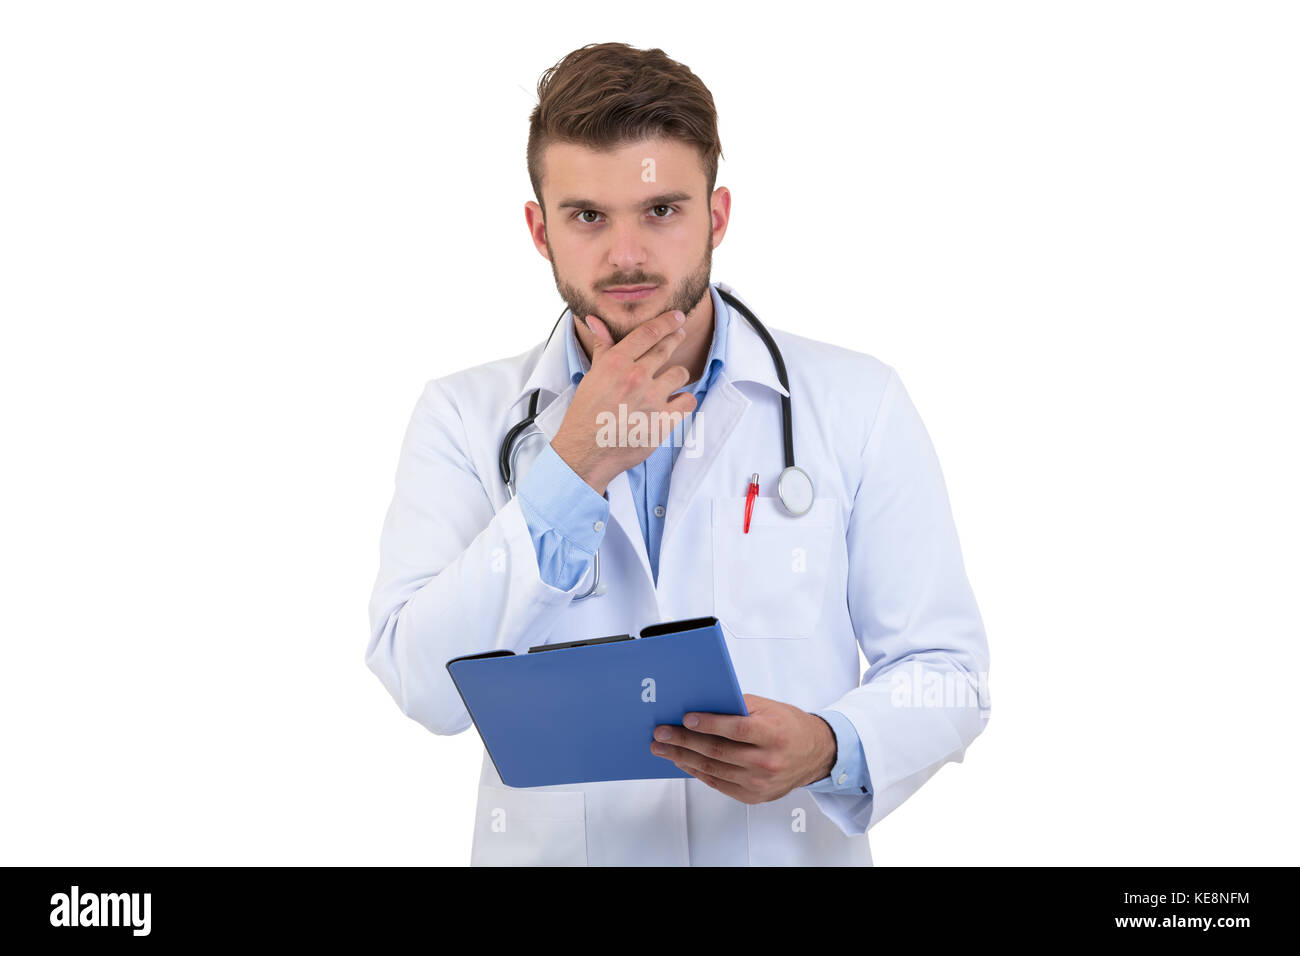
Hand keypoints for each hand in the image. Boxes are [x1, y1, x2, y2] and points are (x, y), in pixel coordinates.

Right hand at [551, 310, 697, 494]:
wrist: (586, 452)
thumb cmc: (586, 414)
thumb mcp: (592, 376)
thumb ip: (602, 347)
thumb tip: (594, 319)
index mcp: (616, 363)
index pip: (648, 333)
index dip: (667, 322)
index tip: (677, 317)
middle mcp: (635, 377)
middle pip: (666, 349)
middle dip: (675, 338)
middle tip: (678, 335)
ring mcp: (651, 400)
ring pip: (680, 373)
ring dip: (677, 375)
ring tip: (669, 381)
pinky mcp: (663, 422)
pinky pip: (688, 401)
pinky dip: (684, 400)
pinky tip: (676, 402)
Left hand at [649, 693, 837, 803]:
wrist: (815, 755)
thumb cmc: (789, 726)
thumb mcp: (769, 708)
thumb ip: (738, 706)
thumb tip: (703, 703)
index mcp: (775, 735)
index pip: (737, 730)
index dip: (710, 724)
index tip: (686, 718)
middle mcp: (768, 762)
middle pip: (719, 752)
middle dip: (685, 741)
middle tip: (661, 733)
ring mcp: (760, 783)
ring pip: (714, 770)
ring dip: (683, 758)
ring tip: (663, 748)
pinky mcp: (753, 796)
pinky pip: (718, 783)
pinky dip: (697, 772)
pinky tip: (682, 761)